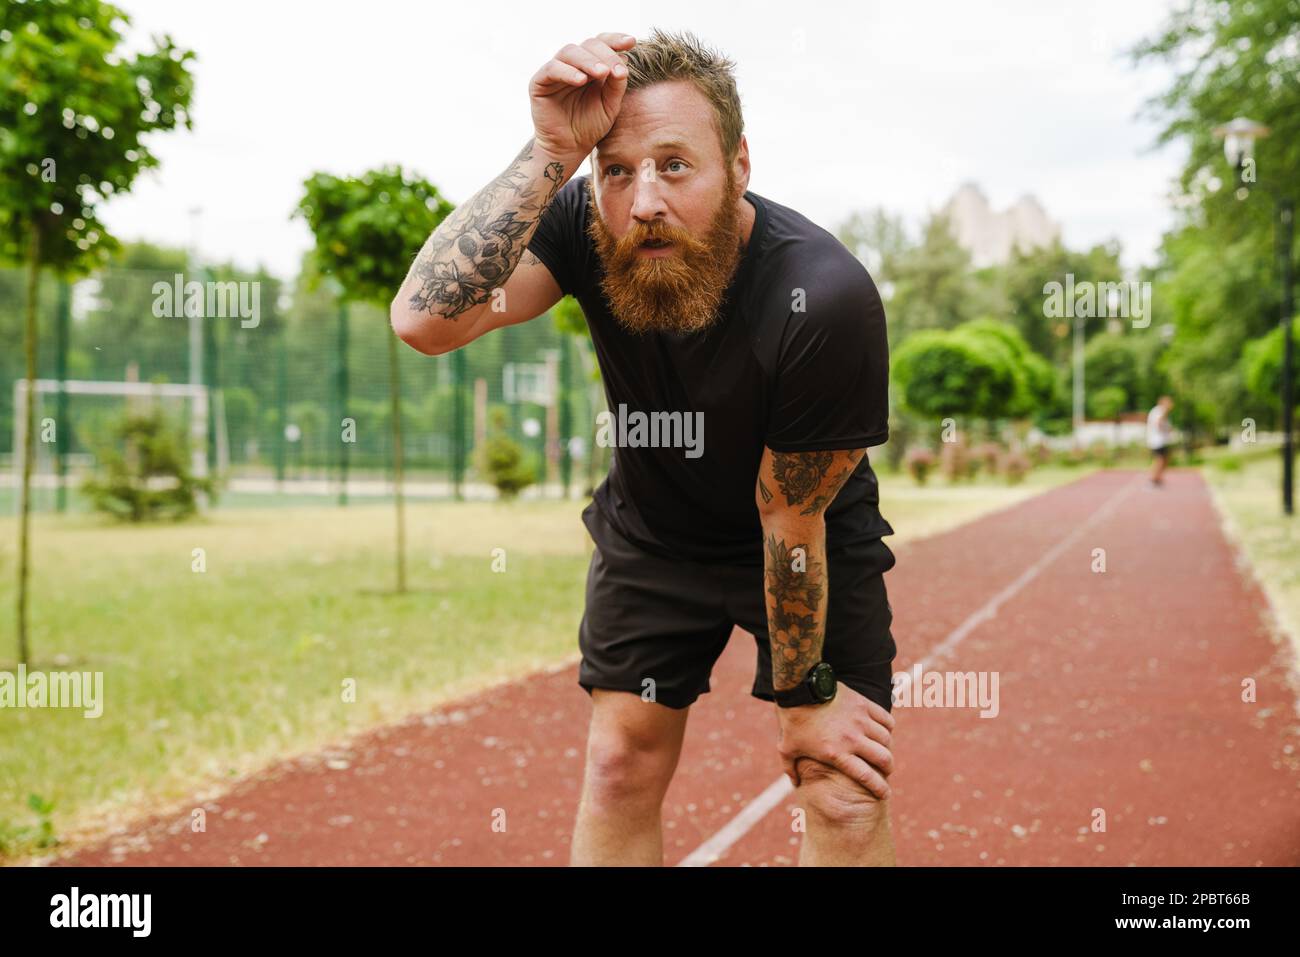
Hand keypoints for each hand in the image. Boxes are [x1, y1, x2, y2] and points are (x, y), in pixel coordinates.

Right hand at [529, 33, 634, 162]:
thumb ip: (616, 84)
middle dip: (605, 54)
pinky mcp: (539, 82)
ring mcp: (555, 71)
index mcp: (590, 66)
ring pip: (570, 51)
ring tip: (602, 73)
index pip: (602, 43)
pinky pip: (552, 68)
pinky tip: (581, 81)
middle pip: (588, 44)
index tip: (631, 42)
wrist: (570, 148)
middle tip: (617, 71)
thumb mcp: (610, 104)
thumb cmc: (590, 126)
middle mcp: (573, 64)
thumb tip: (624, 60)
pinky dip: (567, 72)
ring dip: (588, 60)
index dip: (615, 40)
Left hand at [775, 682, 895, 798]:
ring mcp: (860, 720)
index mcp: (836, 753)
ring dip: (887, 748)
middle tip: (886, 770)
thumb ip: (791, 769)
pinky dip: (888, 727)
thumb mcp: (786, 748)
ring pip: (886, 740)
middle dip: (888, 769)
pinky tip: (884, 731)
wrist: (800, 688)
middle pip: (883, 759)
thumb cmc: (792, 720)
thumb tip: (795, 784)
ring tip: (883, 750)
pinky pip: (886, 719)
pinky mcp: (863, 704)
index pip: (866, 776)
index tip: (884, 794)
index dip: (879, 789)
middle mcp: (852, 739)